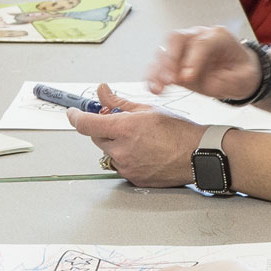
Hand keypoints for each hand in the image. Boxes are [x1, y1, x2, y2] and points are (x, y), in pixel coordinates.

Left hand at [66, 89, 205, 187]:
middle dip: (104, 129)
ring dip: (116, 144)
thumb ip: (119, 102)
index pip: (86, 124)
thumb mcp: (148, 109)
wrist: (197, 154)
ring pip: (109, 152)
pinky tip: (144, 152)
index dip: (75, 117)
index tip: (73, 113)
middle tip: (120, 123)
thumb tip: (103, 92)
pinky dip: (126, 157)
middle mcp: (122, 150)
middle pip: (97, 138)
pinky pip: (121, 165)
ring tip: (140, 139)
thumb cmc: (179, 132)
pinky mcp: (133, 178)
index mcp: (124, 129)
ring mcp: (127, 167)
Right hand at [146, 26, 260, 99]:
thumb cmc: (242, 73)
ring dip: (158, 70)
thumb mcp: (244, 78)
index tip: (187, 78)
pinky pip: (159, 64)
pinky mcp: (175, 61)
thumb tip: (193, 81)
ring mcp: (184, 48)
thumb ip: (223, 79)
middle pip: (177, 39)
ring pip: (164, 51)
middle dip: (171, 59)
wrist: (240, 74)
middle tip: (170, 80)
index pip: (202, 43)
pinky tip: (153, 87)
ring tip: (158, 88)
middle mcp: (198, 37)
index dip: (193, 60)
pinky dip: (153, 76)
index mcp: (218, 37)